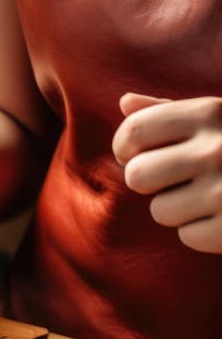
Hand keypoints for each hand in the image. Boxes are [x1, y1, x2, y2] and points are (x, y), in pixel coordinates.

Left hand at [113, 93, 221, 253]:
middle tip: (176, 179)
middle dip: (150, 183)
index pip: (133, 132)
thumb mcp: (218, 117)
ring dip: (178, 209)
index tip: (135, 154)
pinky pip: (188, 236)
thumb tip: (125, 102)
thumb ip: (170, 112)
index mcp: (209, 114)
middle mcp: (217, 148)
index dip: (125, 148)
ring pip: (160, 211)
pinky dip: (203, 231)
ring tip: (210, 196)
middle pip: (137, 176)